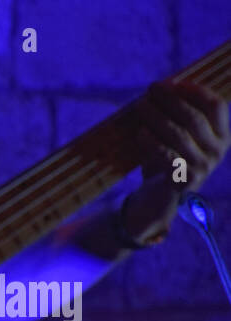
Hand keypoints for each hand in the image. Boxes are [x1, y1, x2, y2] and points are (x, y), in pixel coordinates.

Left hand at [124, 81, 229, 242]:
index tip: (172, 82)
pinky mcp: (184, 181)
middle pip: (194, 118)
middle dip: (171, 101)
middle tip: (151, 90)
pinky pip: (166, 155)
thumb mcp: (178, 136)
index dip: (195, 91)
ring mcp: (203, 167)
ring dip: (157, 117)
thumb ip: (177, 115)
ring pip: (179, 135)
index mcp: (223, 135)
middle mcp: (218, 150)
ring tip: (141, 106)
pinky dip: (151, 141)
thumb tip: (162, 88)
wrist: (159, 198)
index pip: (216, 106)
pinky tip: (139, 132)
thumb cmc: (168, 160)